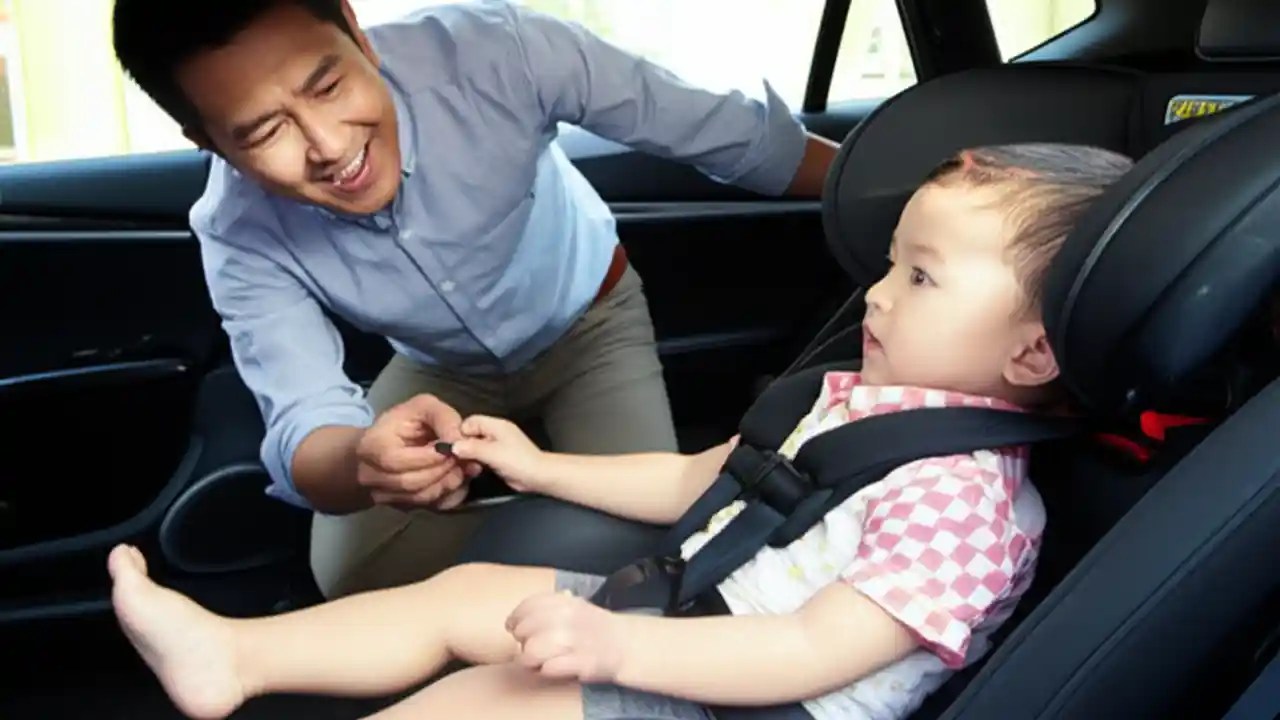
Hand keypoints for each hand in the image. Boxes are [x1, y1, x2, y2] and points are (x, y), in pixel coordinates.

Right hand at [355, 394, 481, 509]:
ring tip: (464, 467)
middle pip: (412, 483)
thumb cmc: (404, 422)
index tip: (455, 448)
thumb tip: (460, 440)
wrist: (386, 444)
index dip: (431, 457)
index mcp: (372, 447)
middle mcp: (371, 476)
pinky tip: (458, 480)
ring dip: (449, 483)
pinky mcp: (401, 506)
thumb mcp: (423, 406)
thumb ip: (443, 418)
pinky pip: (430, 507)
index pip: (399, 461)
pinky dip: (450, 495)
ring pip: (422, 498)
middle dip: (444, 471)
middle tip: (465, 459)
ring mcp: (384, 495)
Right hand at [451, 415, 546, 492]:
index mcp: (496, 425)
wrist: (538, 476)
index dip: (461, 433)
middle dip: (464, 444)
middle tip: (459, 458)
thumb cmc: (519, 462)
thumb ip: (472, 448)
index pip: (470, 421)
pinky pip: (482, 455)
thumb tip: (453, 446)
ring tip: (467, 464)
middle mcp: (496, 432)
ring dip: (470, 454)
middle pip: (472, 433)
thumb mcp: (492, 453)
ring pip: (476, 445)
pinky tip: (475, 469)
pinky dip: (477, 461)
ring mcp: (498, 445)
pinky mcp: (499, 457)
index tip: (454, 446)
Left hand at [506, 591, 625, 682]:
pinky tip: (551, 667)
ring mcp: (575, 640)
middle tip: (528, 646)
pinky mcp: (582, 662)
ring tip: (536, 661)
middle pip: (525, 630)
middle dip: (522, 641)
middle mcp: (569, 618)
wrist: (625, 644)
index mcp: (565, 602)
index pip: (527, 606)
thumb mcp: (574, 605)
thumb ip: (548, 605)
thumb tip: (517, 617)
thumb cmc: (595, 627)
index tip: (512, 627)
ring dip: (529, 658)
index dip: (515, 618)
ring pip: (532, 650)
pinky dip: (545, 670)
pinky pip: (549, 668)